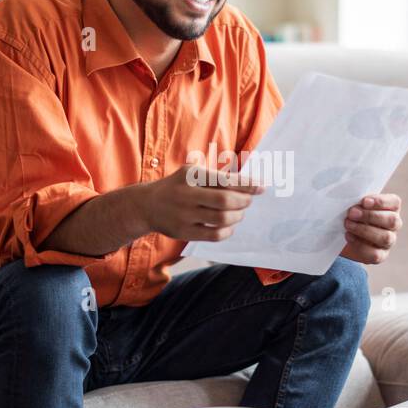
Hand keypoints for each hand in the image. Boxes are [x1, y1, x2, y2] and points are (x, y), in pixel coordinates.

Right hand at [137, 165, 264, 241]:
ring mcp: (184, 215)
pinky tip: (229, 226)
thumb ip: (216, 176)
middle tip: (249, 201)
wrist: (147, 205)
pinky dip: (227, 231)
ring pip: (221, 219)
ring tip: (239, 213)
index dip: (246, 184)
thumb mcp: (191, 173)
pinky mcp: (183, 232)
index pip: (225, 180)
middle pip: (225, 201)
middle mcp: (187, 194)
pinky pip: (213, 235)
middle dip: (244, 201)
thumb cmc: (178, 186)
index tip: (261, 187)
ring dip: (237, 216)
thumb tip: (248, 184)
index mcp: (191, 175)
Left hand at [340, 193, 401, 265]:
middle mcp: (393, 224)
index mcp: (391, 208)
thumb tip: (350, 198)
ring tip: (348, 224)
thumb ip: (356, 200)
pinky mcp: (380, 255)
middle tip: (352, 213)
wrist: (340, 234)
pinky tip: (349, 237)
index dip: (381, 202)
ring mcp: (389, 241)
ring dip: (364, 230)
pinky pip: (375, 254)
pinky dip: (360, 246)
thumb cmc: (350, 214)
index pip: (394, 203)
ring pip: (385, 238)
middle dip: (370, 216)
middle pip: (392, 220)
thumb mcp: (353, 203)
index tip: (364, 201)